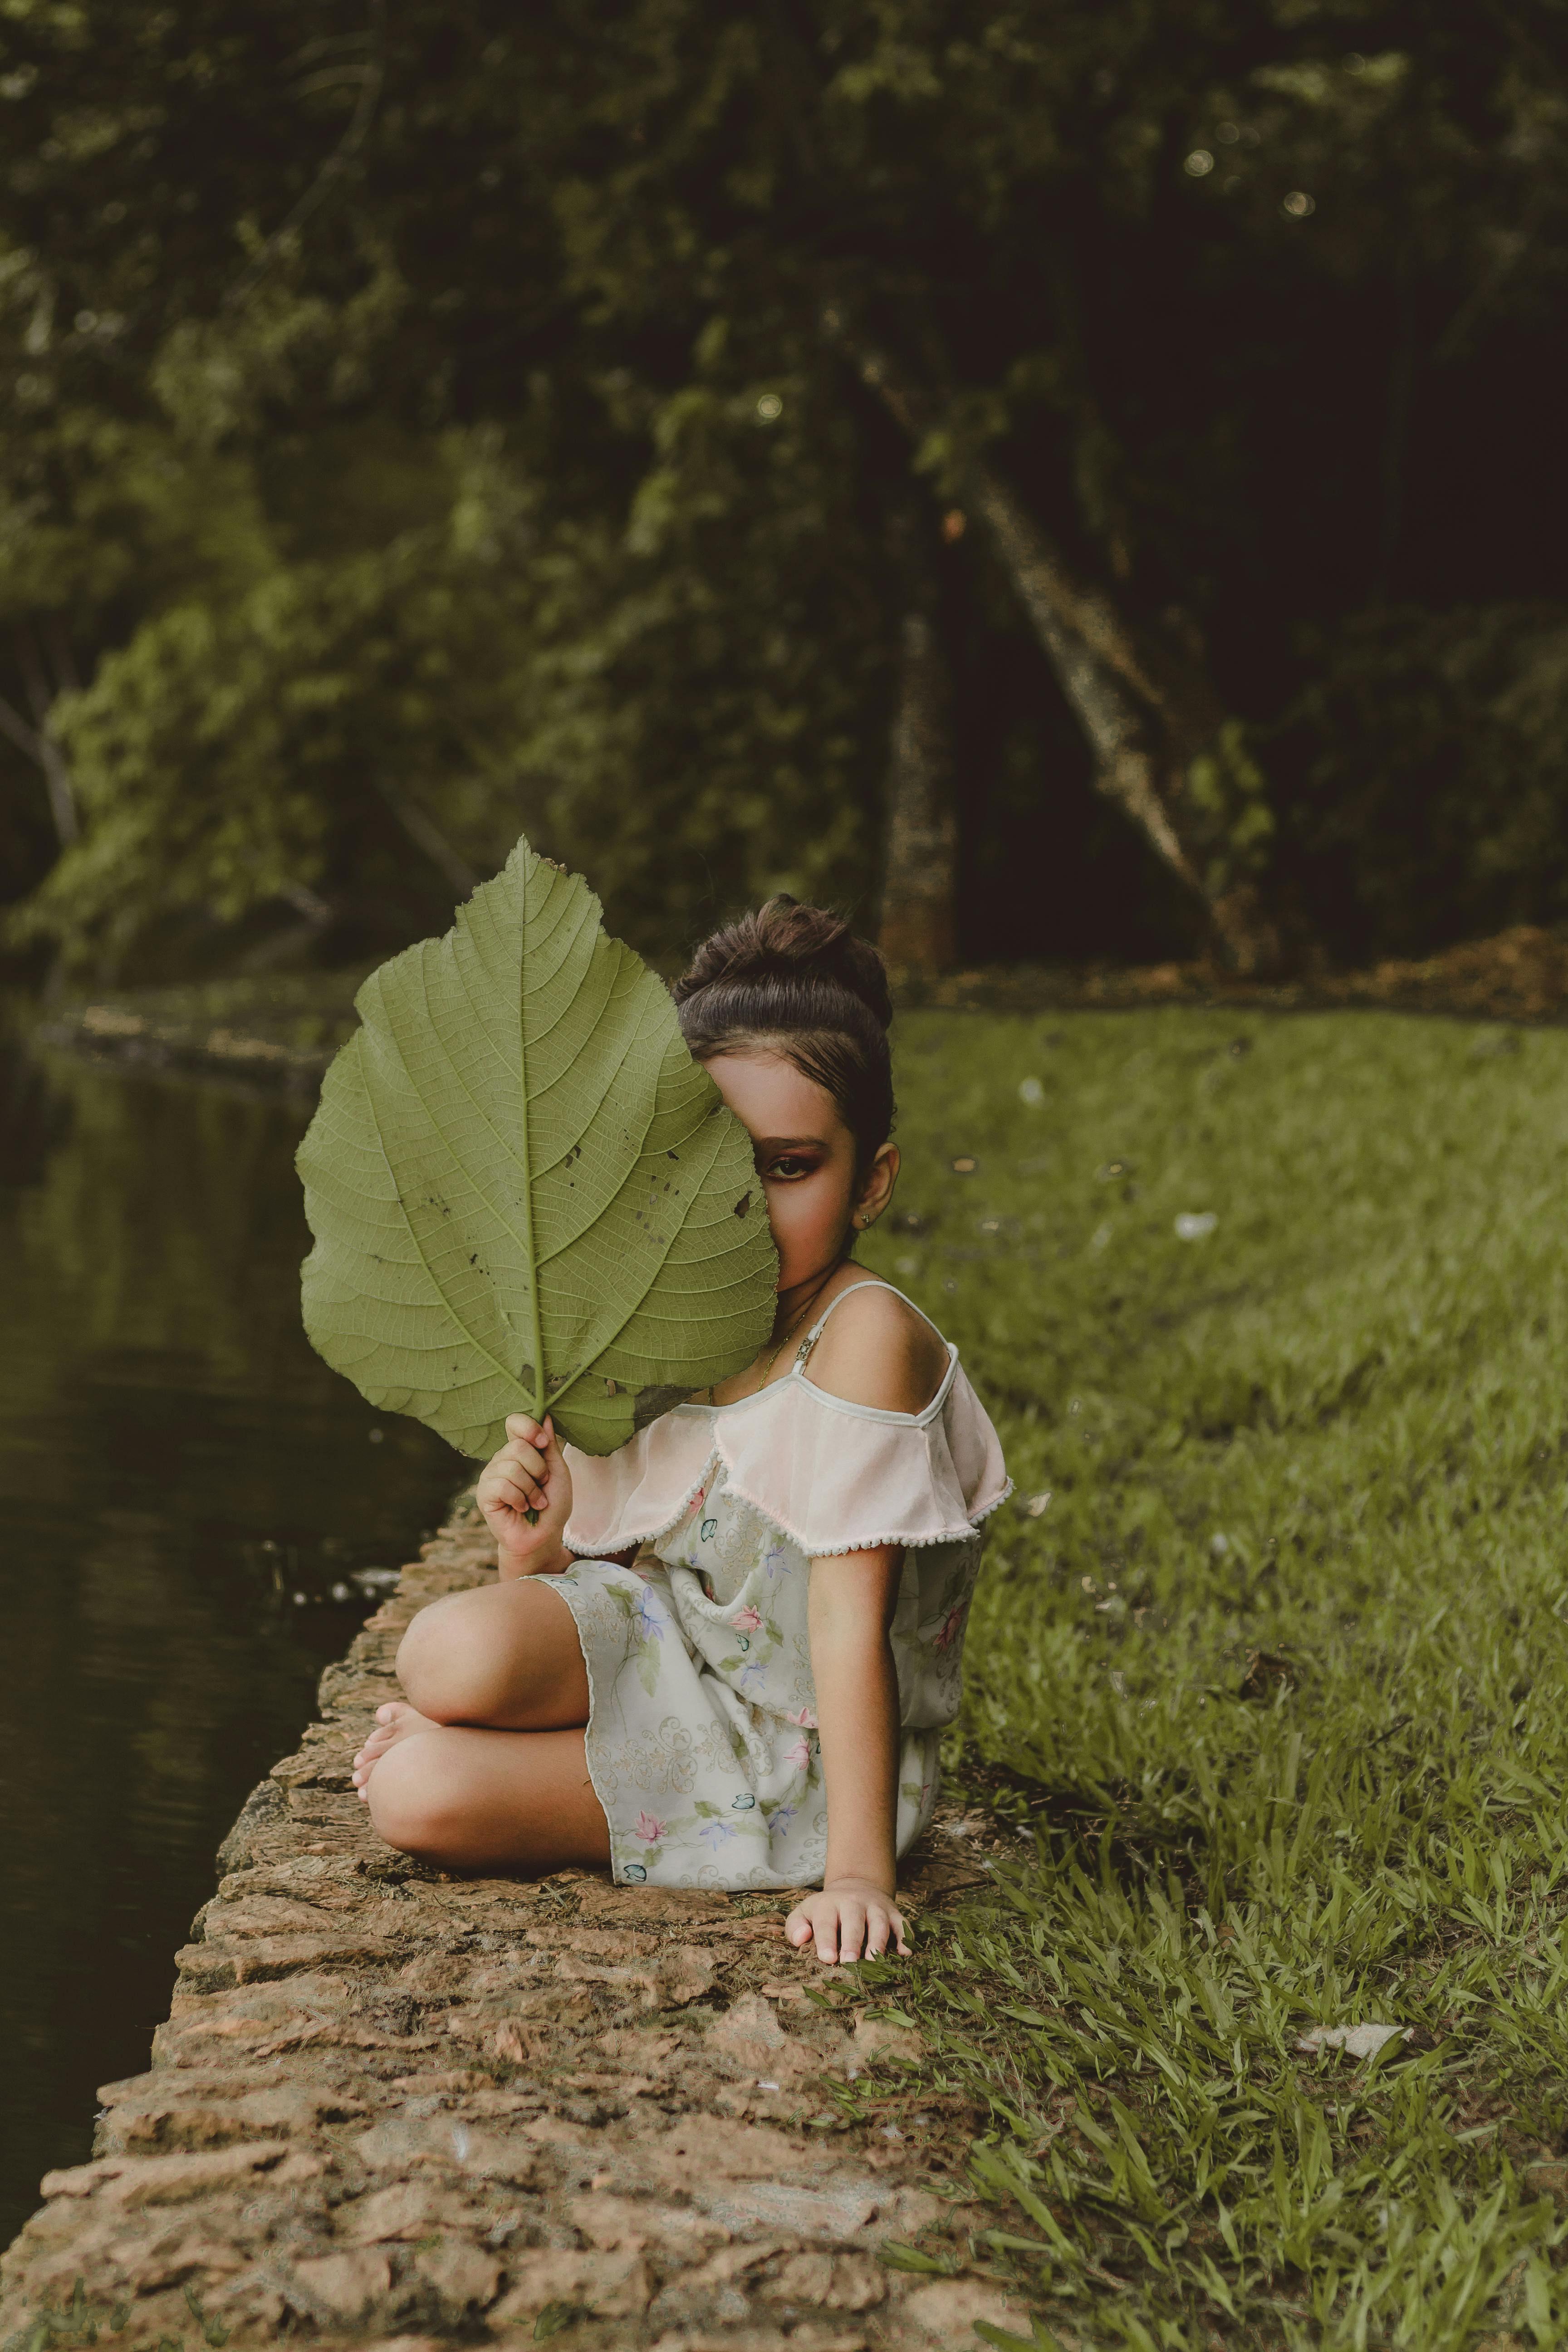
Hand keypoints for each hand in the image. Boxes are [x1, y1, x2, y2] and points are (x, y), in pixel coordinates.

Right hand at [476, 1414, 572, 1575]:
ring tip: (534, 1502)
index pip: (514, 1422)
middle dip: (538, 1470)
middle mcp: (501, 1460)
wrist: (543, 1536)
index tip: (543, 1444)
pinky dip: (520, 1499)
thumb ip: (549, 1446)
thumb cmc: (552, 1505)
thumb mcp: (558, 1471)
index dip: (528, 1428)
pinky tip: (521, 1509)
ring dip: (531, 1489)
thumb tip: (546, 1416)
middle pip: (518, 1447)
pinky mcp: (484, 1494)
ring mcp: (490, 1476)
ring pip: (512, 1467)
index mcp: (518, 1450)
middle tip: (541, 1486)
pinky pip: (503, 1485)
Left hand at [786, 1877, 909, 1963]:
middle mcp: (853, 1903)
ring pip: (879, 1923)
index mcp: (829, 1905)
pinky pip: (902, 1924)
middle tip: (849, 1962)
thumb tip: (802, 1938)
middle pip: (854, 1921)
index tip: (827, 1958)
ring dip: (878, 1942)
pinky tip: (905, 1954)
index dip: (826, 1940)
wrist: (856, 1888)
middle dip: (852, 1942)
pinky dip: (905, 1938)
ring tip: (875, 1961)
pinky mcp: (894, 1913)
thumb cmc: (826, 1911)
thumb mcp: (805, 1913)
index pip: (826, 1922)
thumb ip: (795, 1926)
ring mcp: (876, 1907)